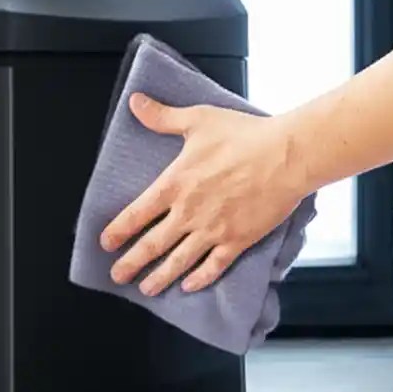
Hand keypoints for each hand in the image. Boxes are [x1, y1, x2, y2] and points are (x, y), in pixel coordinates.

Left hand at [100, 92, 311, 295]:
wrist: (287, 155)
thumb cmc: (245, 135)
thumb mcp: (198, 119)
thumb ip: (163, 117)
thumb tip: (135, 102)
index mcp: (176, 184)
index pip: (137, 213)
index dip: (118, 230)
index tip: (105, 243)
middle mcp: (189, 212)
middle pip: (152, 245)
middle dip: (131, 263)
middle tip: (116, 276)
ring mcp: (213, 230)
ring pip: (178, 261)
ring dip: (159, 278)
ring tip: (146, 289)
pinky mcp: (237, 240)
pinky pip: (214, 266)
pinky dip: (200, 279)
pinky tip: (189, 286)